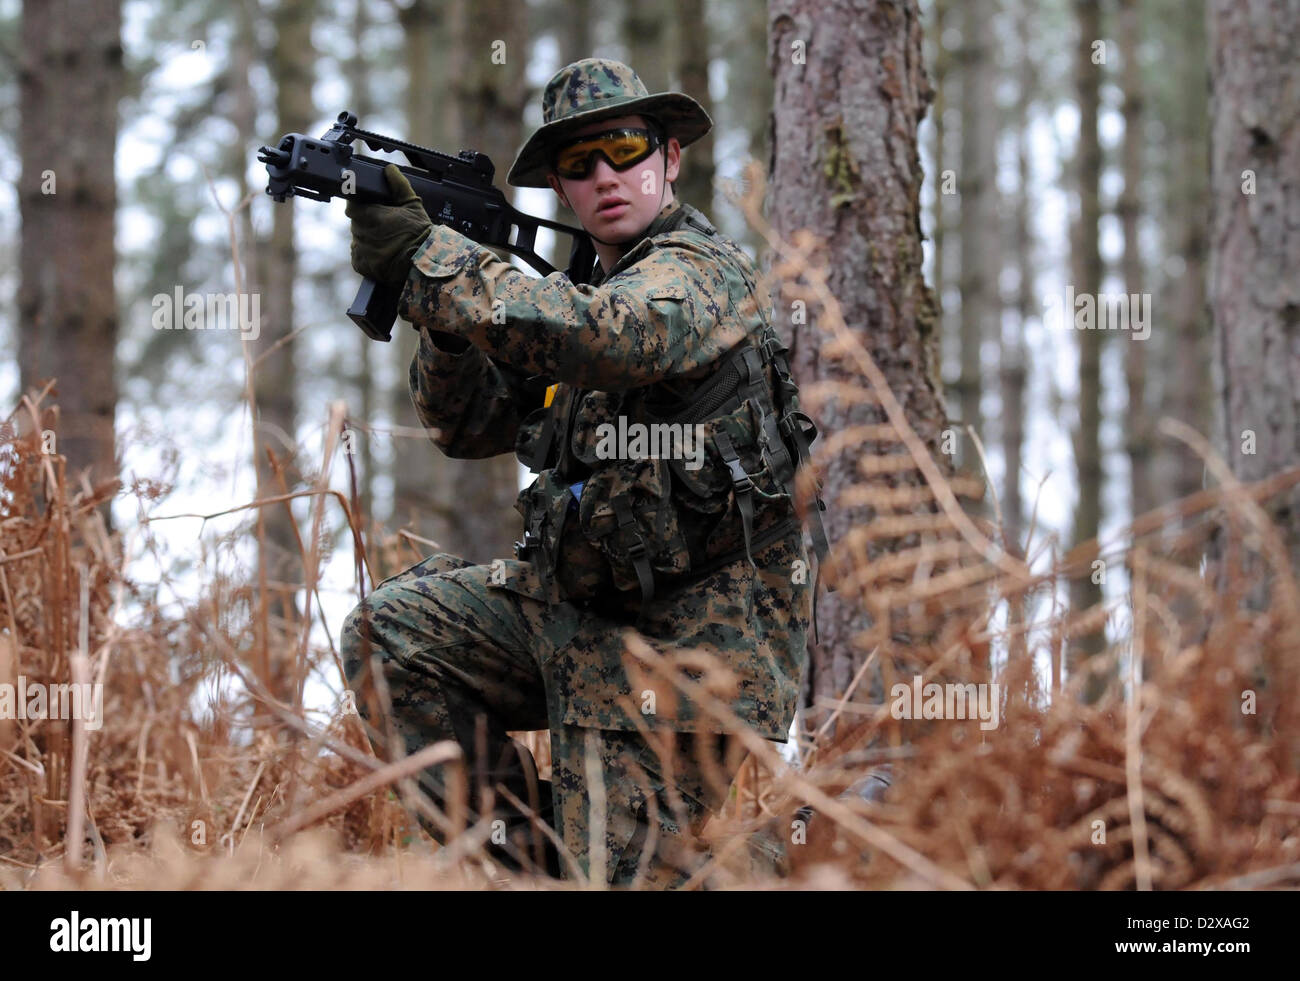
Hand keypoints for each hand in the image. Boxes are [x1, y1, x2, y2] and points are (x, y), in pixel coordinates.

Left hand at [346, 163, 432, 285]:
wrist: (424, 265)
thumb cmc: (420, 235)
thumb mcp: (413, 205)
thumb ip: (398, 185)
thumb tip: (390, 169)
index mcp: (370, 215)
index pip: (352, 204)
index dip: (360, 205)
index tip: (371, 207)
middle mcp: (361, 233)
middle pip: (356, 222)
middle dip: (367, 221)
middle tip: (385, 225)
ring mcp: (360, 250)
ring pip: (358, 238)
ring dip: (368, 237)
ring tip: (387, 241)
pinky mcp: (361, 265)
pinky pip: (359, 255)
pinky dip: (367, 253)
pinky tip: (382, 252)